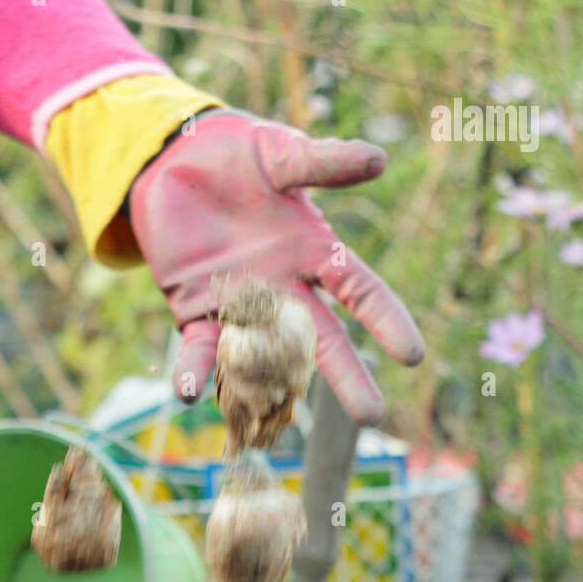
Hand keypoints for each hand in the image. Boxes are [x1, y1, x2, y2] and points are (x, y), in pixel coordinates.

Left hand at [129, 111, 423, 425]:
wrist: (172, 162)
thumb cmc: (237, 156)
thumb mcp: (278, 153)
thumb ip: (321, 162)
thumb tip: (379, 160)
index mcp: (314, 252)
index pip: (360, 291)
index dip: (385, 320)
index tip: (411, 354)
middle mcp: (285, 290)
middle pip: (323, 341)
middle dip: (346, 378)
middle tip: (372, 417)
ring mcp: (241, 308)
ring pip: (265, 358)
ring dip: (270, 392)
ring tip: (278, 428)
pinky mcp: (196, 313)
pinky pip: (198, 351)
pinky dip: (194, 372)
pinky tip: (188, 395)